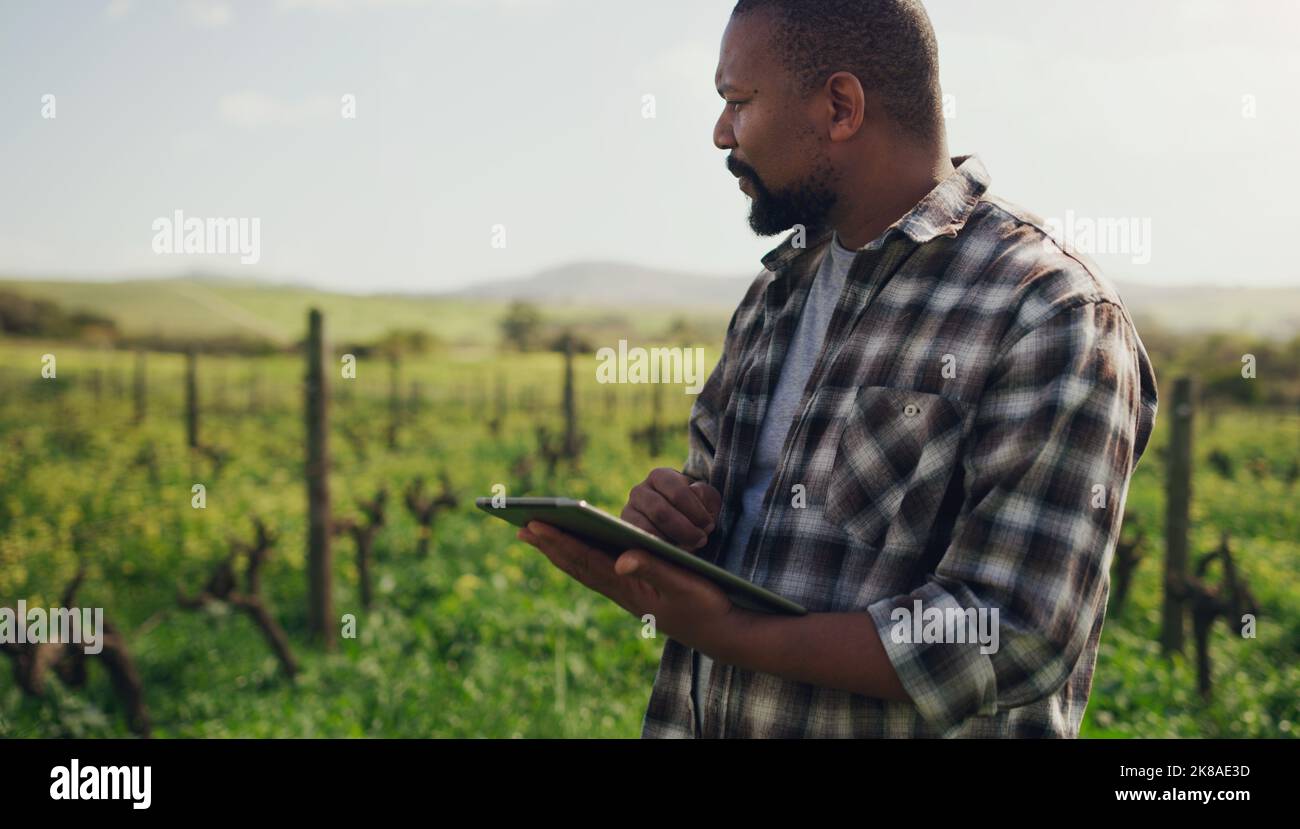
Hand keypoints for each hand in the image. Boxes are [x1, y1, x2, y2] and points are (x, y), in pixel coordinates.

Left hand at [517, 521, 742, 653]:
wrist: (723, 633)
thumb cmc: (707, 604)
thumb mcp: (684, 583)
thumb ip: (653, 568)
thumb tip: (620, 559)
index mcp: (628, 587)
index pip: (585, 559)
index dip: (559, 541)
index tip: (534, 525)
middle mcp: (621, 591)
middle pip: (577, 564)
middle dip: (550, 545)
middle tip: (521, 527)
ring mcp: (626, 594)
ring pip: (584, 569)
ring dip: (559, 552)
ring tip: (537, 535)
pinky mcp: (634, 593)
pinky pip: (597, 572)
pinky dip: (579, 558)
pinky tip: (572, 550)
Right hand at [621, 468, 721, 551]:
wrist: (679, 528)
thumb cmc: (695, 512)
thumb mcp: (707, 501)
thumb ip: (706, 495)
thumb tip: (694, 491)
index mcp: (660, 477)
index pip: (677, 492)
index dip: (695, 511)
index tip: (709, 526)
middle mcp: (639, 491)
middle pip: (661, 512)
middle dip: (684, 529)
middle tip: (701, 540)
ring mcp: (628, 512)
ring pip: (647, 530)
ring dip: (671, 542)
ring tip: (689, 548)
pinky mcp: (626, 533)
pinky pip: (639, 544)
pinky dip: (657, 550)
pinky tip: (673, 554)